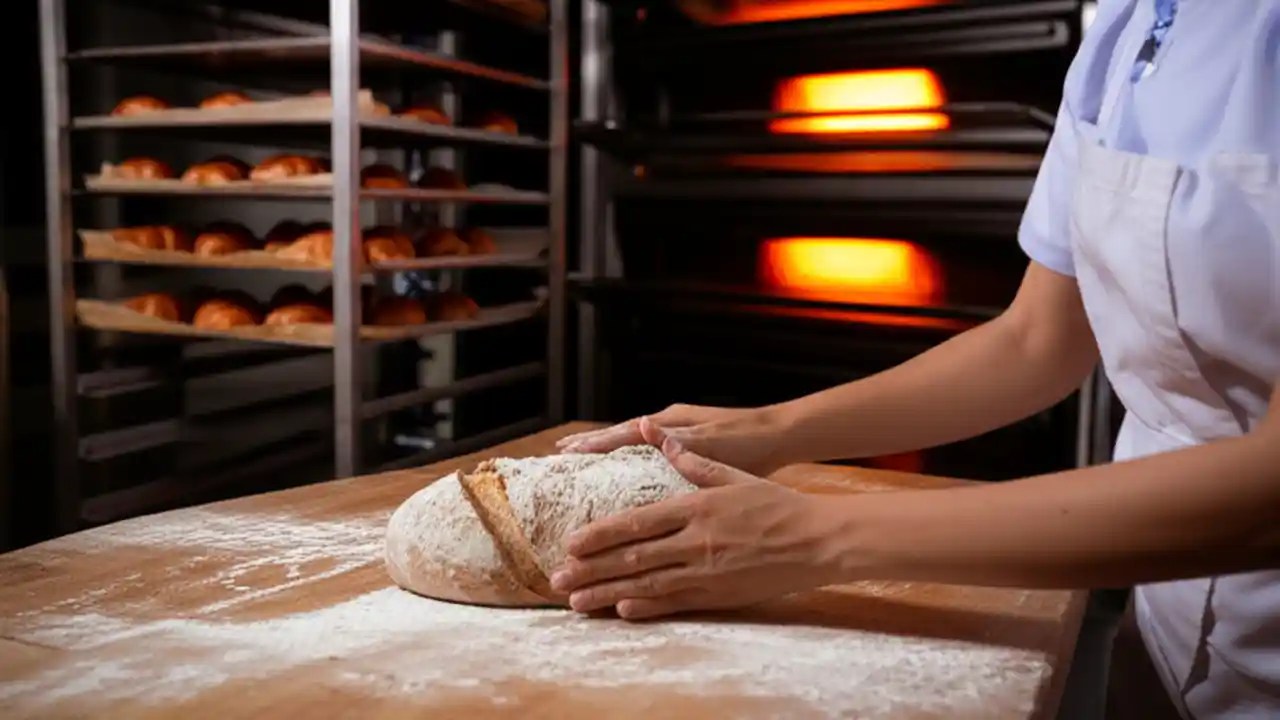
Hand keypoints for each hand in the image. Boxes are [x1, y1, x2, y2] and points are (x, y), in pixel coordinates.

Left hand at [550, 430, 850, 619]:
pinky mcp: (719, 593)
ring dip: (607, 593)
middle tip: (557, 579)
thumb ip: (690, 460)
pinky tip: (621, 610)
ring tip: (576, 602)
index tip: (571, 542)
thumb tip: (656, 433)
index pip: (636, 523)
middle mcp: (696, 540)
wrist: (817, 540)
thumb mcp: (732, 475)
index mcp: (695, 507)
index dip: (600, 535)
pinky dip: (647, 607)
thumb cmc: (776, 503)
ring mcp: (707, 570)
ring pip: (646, 584)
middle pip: (633, 557)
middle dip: (591, 569)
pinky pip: (676, 602)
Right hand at [556, 404, 789, 476]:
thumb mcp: (712, 444)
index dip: (593, 444)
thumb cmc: (748, 441)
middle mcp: (670, 427)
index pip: (622, 434)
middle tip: (559, 451)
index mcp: (671, 425)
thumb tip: (641, 426)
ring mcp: (678, 435)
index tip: (564, 450)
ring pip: (633, 443)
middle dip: (591, 443)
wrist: (780, 436)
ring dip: (607, 449)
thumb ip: (677, 441)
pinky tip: (622, 470)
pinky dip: (629, 457)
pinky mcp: (689, 446)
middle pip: (621, 436)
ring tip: (580, 457)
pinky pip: (649, 452)